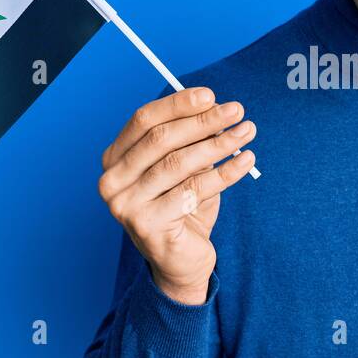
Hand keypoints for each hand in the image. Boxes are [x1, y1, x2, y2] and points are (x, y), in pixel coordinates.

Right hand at [98, 87, 256, 304]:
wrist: (181, 261)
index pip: (144, 120)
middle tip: (237, 111)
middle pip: (160, 139)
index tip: (211, 95)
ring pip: (178, 163)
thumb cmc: (183, 207)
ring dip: (218, 144)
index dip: (178, 105)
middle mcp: (112, 180)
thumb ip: (192, 139)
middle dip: (203, 121)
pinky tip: (245, 162)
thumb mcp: (186, 168)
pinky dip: (225, 173)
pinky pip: (193, 190)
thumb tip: (216, 108)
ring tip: (246, 133)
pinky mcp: (146, 225)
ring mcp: (125, 205)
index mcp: (115, 158)